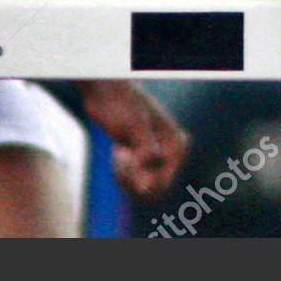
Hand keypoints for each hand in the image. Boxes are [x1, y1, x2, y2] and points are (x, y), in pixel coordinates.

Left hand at [78, 81, 189, 199]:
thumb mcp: (134, 127)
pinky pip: (134, 182)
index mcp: (176, 146)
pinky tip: (118, 152)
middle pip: (153, 190)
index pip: (161, 185)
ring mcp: (156, 157)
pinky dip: (123, 173)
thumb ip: (145, 155)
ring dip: (126, 177)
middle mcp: (170, 153)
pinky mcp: (141, 158)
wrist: (104, 90)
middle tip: (121, 155)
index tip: (127, 156)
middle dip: (132, 179)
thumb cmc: (122, 103)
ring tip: (119, 153)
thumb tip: (146, 188)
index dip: (140, 180)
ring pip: (142, 188)